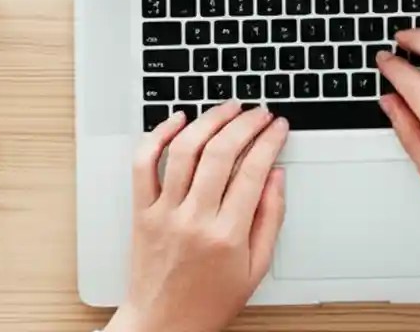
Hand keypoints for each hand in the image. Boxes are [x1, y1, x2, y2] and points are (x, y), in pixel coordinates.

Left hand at [105, 104, 288, 331]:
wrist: (162, 325)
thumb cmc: (209, 302)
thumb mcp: (256, 268)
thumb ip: (270, 218)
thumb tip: (276, 176)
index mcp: (227, 235)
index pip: (253, 171)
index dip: (270, 140)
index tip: (278, 127)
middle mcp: (194, 219)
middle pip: (221, 152)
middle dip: (245, 123)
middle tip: (258, 113)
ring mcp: (164, 212)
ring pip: (185, 150)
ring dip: (208, 120)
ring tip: (227, 108)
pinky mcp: (141, 211)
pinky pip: (143, 164)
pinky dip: (157, 136)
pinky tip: (177, 121)